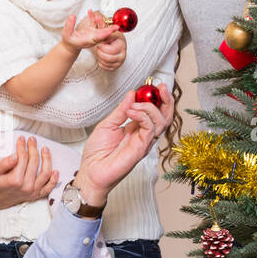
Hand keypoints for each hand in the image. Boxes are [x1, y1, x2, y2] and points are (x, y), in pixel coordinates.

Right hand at [0, 136, 56, 210]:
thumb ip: (4, 163)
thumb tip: (15, 156)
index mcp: (15, 180)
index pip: (22, 158)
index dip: (22, 146)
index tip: (21, 139)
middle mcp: (26, 186)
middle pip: (34, 162)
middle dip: (33, 148)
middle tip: (32, 140)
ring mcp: (33, 191)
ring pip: (45, 173)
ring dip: (47, 159)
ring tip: (45, 149)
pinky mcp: (36, 195)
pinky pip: (49, 187)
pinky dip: (54, 179)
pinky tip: (56, 171)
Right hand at [59, 12, 119, 53]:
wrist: (70, 45)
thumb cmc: (69, 41)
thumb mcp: (66, 34)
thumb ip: (69, 25)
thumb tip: (72, 16)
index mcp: (88, 40)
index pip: (98, 38)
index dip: (105, 34)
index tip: (110, 31)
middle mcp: (92, 38)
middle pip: (103, 34)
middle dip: (110, 30)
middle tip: (117, 26)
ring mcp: (92, 34)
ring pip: (100, 28)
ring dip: (102, 22)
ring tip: (102, 16)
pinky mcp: (91, 30)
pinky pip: (93, 23)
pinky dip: (92, 17)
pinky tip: (89, 11)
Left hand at [75, 83, 175, 204]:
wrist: (91, 172)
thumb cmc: (97, 153)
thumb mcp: (107, 124)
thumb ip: (121, 110)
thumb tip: (132, 94)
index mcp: (136, 128)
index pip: (155, 111)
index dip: (158, 98)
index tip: (154, 85)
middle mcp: (143, 135)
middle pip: (165, 116)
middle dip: (166, 100)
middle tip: (159, 88)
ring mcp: (144, 142)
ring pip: (161, 122)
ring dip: (149, 107)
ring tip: (133, 105)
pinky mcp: (141, 149)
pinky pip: (150, 130)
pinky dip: (143, 116)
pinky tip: (131, 111)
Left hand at [92, 11, 127, 70]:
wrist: (116, 45)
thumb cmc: (111, 37)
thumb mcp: (107, 30)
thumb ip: (102, 25)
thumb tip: (97, 16)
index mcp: (121, 43)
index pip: (110, 49)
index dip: (102, 47)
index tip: (100, 44)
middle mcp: (123, 53)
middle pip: (107, 58)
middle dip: (100, 53)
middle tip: (99, 48)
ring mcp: (120, 61)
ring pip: (106, 63)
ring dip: (100, 58)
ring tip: (100, 51)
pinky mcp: (116, 67)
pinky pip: (106, 68)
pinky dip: (102, 63)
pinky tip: (101, 57)